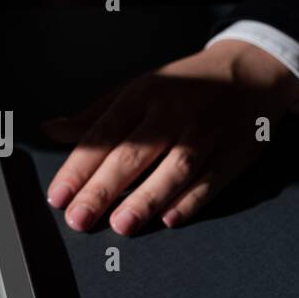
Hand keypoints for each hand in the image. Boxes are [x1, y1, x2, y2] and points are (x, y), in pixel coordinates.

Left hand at [43, 40, 298, 233]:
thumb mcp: (135, 90)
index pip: (104, 134)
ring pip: (174, 169)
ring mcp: (206, 132)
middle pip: (134, 154)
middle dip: (104, 188)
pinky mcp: (236, 149)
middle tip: (78, 218)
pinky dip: (192, 200)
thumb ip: (94, 116)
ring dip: (147, 198)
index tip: (58, 194)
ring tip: (120, 225)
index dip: (79, 166)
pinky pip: (212, 178)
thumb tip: (50, 130)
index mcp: (142, 95)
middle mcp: (172, 113)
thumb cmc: (179, 87)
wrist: (248, 73)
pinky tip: (170, 218)